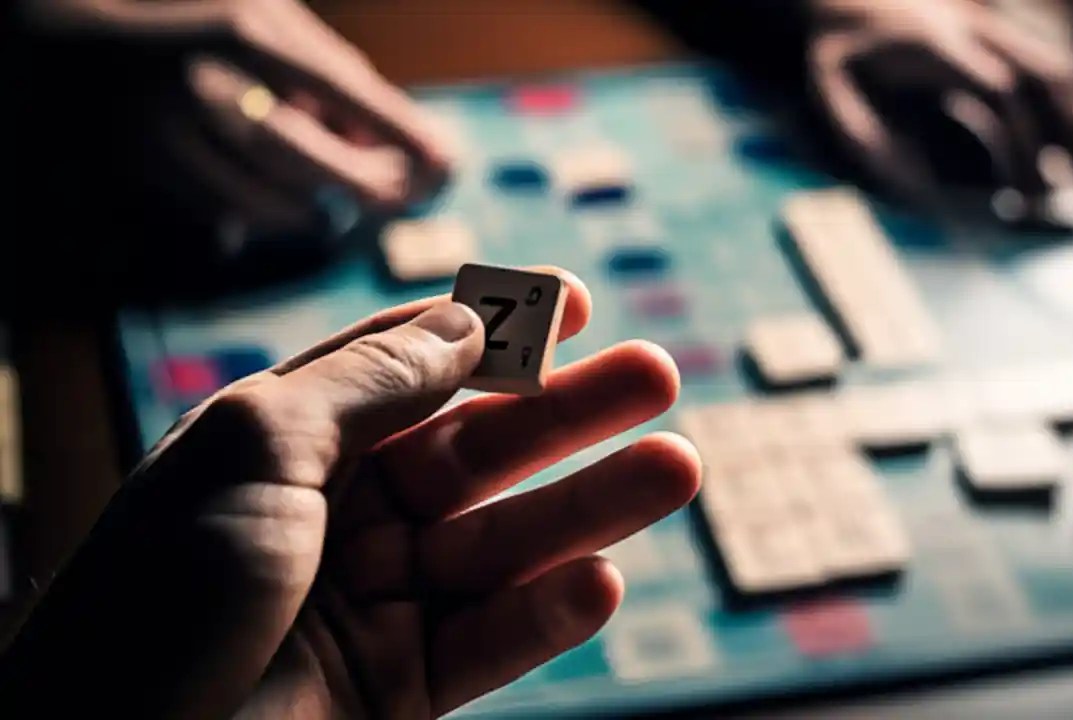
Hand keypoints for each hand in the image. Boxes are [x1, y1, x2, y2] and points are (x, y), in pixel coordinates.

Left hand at [0, 270, 701, 718]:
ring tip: (679, 466)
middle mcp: (337, 513)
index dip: (493, 331)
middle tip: (657, 374)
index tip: (572, 302)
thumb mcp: (256, 447)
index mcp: (289, 441)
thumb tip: (466, 320)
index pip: (409, 367)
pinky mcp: (398, 686)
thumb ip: (370, 381)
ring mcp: (373, 601)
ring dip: (593, 506)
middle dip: (568, 412)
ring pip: (505, 543)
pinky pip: (490, 641)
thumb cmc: (161, 596)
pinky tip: (603, 582)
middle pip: (478, 449)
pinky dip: (549, 615)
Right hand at [16, 0, 450, 238]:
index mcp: (250, 33)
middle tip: (396, 197)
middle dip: (362, 185)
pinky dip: (265, 217)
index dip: (404, 135)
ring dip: (314, 209)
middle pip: (307, 156)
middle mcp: (209, 81)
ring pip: (267, 196)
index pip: (347, 92)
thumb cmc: (205, 29)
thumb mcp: (271, 24)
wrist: (82, 42)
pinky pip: (225, 213)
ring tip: (331, 201)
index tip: (448, 167)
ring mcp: (171, 128)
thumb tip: (393, 146)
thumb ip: (332, 77)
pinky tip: (285, 206)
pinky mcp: (148, 167)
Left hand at [806, 0, 1072, 216]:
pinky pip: (1044, 53)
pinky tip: (1060, 134)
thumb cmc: (834, 52)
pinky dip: (1059, 95)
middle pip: (1044, 69)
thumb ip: (871, 143)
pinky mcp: (993, 17)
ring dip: (1072, 114)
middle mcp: (970, 22)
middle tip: (1068, 190)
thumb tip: (923, 196)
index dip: (1020, 141)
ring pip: (1053, 57)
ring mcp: (986, 15)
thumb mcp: (833, 99)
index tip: (1024, 193)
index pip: (998, 89)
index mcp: (931, 45)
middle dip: (1067, 132)